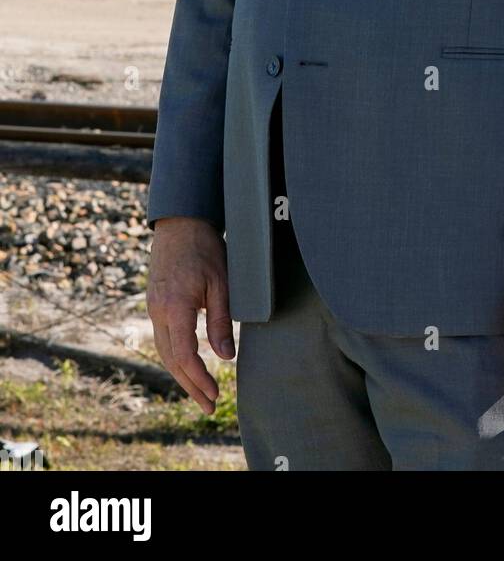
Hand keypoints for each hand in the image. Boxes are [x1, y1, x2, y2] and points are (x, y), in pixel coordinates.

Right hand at [147, 216, 234, 414]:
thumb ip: (220, 321)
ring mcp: (153, 308)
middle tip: (209, 406)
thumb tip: (225, 357)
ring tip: (200, 393)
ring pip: (165, 351)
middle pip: (171, 360)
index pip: (184, 355)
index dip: (199, 379)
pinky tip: (188, 366)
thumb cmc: (205, 248)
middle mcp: (158, 311)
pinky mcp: (155, 303)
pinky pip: (163, 338)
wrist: (180, 222)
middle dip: (190, 386)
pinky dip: (176, 357)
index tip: (214, 395)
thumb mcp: (221, 282)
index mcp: (174, 307)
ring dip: (181, 375)